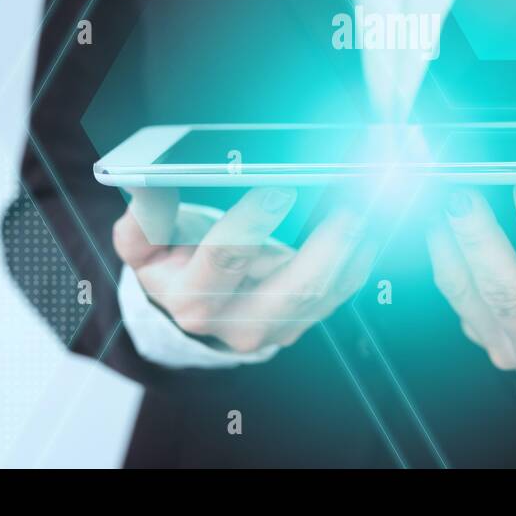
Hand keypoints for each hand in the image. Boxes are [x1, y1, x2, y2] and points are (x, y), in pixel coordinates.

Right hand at [113, 187, 376, 353]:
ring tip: (369, 202)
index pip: (226, 260)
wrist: (193, 308)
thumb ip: (144, 222)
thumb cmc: (175, 266)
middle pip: (296, 288)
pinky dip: (361, 255)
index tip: (277, 189)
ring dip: (354, 245)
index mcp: (195, 300)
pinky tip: (371, 222)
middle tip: (350, 200)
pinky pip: (342, 290)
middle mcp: (241, 322)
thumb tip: (147, 189)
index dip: (251, 224)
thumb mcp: (145, 248)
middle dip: (330, 242)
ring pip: (328, 291)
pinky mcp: (305, 320)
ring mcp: (279, 327)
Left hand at [427, 182, 515, 382]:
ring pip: (473, 296)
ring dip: (454, 244)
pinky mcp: (487, 338)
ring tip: (446, 199)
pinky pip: (456, 296)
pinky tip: (439, 221)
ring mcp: (514, 349)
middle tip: (466, 193)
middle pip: (508, 294)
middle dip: (482, 238)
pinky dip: (444, 254)